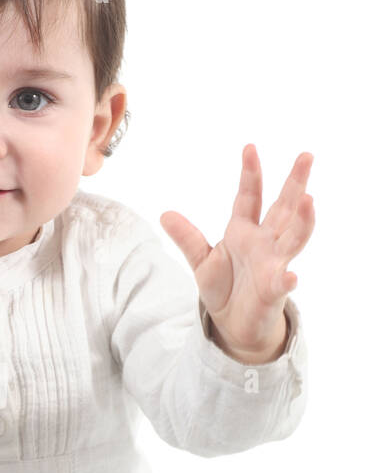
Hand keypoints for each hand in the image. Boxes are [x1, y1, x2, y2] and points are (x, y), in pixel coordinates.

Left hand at [159, 146, 314, 363]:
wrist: (233, 324)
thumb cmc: (224, 288)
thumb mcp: (201, 260)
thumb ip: (187, 238)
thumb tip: (165, 214)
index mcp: (244, 231)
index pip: (249, 196)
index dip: (250, 173)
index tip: (249, 148)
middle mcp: (264, 242)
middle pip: (283, 208)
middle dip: (295, 183)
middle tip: (306, 156)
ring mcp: (273, 264)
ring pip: (293, 238)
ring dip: (302, 220)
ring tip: (309, 199)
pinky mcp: (274, 290)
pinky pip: (282, 283)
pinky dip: (287, 279)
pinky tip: (291, 276)